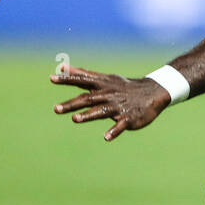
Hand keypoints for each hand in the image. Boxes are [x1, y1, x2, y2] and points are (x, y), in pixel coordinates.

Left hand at [51, 65, 172, 141]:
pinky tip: (106, 137)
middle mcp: (108, 95)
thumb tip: (61, 67)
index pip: (82, 80)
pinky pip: (120, 125)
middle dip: (72, 104)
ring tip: (75, 119)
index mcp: (102, 85)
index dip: (67, 79)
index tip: (52, 78)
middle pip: (87, 99)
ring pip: (101, 111)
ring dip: (88, 115)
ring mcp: (118, 107)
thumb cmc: (122, 86)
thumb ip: (82, 75)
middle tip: (55, 109)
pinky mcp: (129, 118)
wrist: (152, 93)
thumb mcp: (103, 78)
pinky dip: (114, 131)